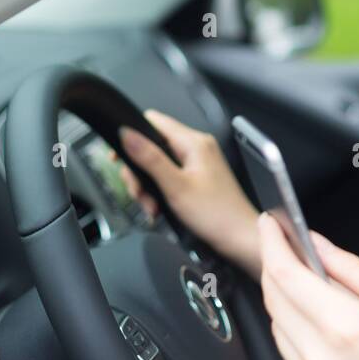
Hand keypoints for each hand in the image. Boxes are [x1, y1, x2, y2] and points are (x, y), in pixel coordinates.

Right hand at [115, 110, 259, 275]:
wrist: (239, 238)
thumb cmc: (216, 215)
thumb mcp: (175, 186)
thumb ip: (150, 158)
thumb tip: (127, 133)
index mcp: (193, 142)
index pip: (153, 122)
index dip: (131, 136)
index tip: (119, 157)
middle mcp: (197, 147)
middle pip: (152, 146)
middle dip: (139, 172)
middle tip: (139, 193)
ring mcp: (198, 162)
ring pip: (157, 164)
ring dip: (148, 186)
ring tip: (151, 206)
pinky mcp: (197, 176)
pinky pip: (168, 176)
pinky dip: (159, 191)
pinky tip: (159, 208)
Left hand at [258, 213, 358, 359]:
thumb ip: (353, 269)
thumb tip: (318, 246)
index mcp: (344, 328)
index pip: (286, 276)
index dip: (273, 244)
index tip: (269, 224)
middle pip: (274, 300)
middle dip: (275, 267)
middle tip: (287, 246)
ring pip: (279, 329)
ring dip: (287, 301)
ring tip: (311, 286)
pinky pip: (293, 358)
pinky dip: (300, 335)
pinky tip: (325, 327)